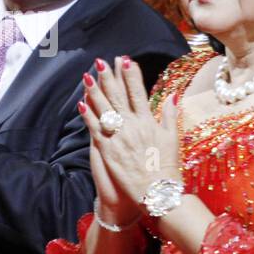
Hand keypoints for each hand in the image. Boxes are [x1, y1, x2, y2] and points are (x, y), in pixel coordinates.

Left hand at [79, 56, 180, 217]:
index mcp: (149, 122)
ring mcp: (119, 137)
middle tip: (102, 61)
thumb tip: (173, 95)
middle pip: (119, 96)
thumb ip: (171, 115)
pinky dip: (88, 115)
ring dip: (94, 91)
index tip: (126, 60)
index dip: (131, 75)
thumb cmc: (167, 168)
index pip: (138, 92)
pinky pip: (95, 128)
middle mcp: (133, 126)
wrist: (157, 193)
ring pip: (104, 109)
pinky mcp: (108, 150)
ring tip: (87, 76)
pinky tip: (81, 103)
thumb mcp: (173, 139)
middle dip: (110, 77)